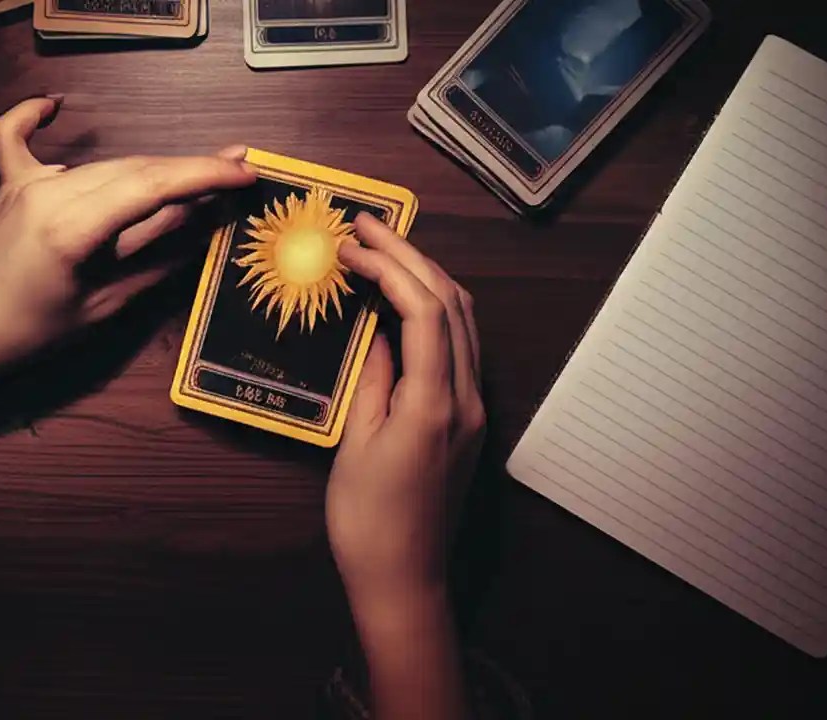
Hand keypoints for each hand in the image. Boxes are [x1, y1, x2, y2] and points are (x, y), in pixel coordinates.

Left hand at [0, 96, 257, 385]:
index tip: (245, 172)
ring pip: (104, 165)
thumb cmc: (29, 335)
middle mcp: (49, 193)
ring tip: (193, 179)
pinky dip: (33, 118)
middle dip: (188, 173)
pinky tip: (55, 105)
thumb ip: (155, 258)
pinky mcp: (9, 186)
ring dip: (148, 172)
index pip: (153, 186)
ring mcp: (26, 185)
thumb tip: (202, 223)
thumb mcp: (103, 306)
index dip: (205, 175)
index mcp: (72, 228)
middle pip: (135, 170)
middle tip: (237, 174)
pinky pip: (16, 138)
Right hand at [327, 213, 484, 603]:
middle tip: (367, 228)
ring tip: (384, 251)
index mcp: (434, 403)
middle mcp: (465, 399)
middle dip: (410, 256)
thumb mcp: (356, 443)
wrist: (404, 580)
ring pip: (462, 321)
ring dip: (426, 278)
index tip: (353, 244)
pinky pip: (459, 347)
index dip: (390, 266)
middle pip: (450, 304)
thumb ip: (373, 377)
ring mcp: (474, 409)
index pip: (424, 309)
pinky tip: (402, 302)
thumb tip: (377, 327)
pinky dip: (434, 311)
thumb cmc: (368, 522)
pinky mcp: (468, 420)